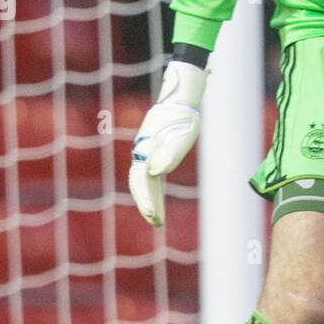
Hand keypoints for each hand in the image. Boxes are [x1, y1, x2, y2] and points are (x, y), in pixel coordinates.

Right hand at [129, 60, 207, 225]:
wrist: (180, 101)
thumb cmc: (184, 119)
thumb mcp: (183, 136)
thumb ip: (170, 154)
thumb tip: (156, 172)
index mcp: (146, 150)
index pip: (142, 180)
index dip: (146, 199)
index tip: (154, 215)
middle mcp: (141, 153)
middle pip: (139, 184)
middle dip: (146, 204)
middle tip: (157, 222)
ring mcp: (145, 154)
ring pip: (142, 182)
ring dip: (148, 200)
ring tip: (157, 219)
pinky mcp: (151, 154)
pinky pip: (148, 177)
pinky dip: (152, 192)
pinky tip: (157, 202)